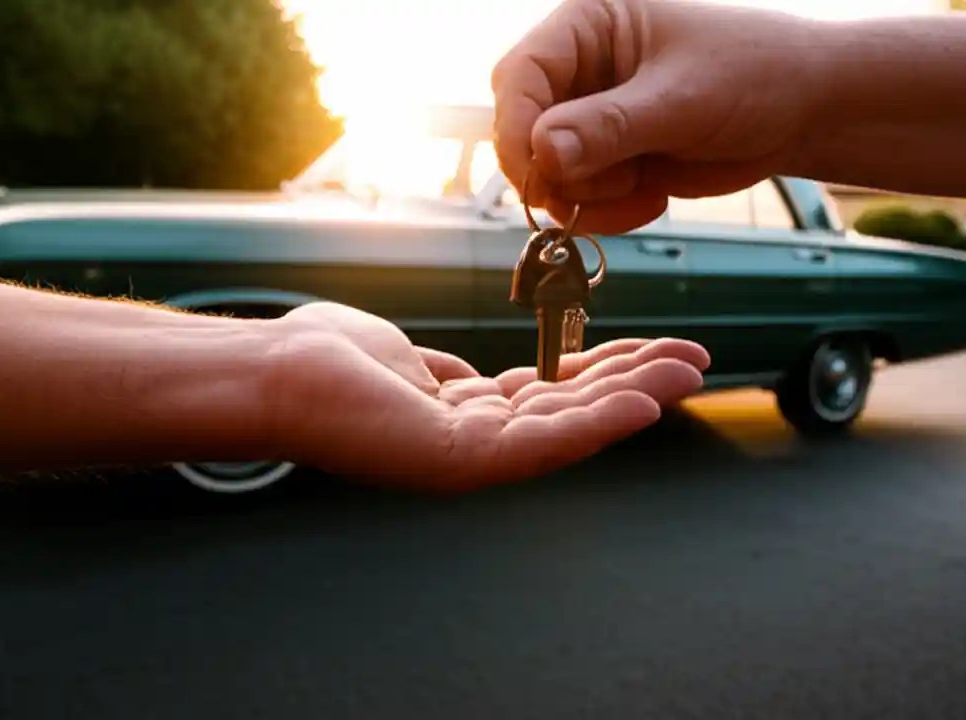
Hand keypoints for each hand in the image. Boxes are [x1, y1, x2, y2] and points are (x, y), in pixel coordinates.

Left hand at [265, 303, 709, 490]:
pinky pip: (542, 442)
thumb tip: (470, 376)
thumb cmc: (323, 358)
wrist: (269, 371)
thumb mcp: (405, 359)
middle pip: (572, 411)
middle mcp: (475, 443)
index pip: (553, 396)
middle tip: (697, 361)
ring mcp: (469, 457)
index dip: (607, 373)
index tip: (654, 350)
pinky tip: (641, 403)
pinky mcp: (459, 462)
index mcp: (465, 417)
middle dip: (636, 383)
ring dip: (634, 398)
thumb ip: (448, 373)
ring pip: (569, 427)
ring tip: (689, 373)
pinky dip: (596, 423)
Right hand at [491, 0, 823, 234]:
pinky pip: (580, 199)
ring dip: (589, 198)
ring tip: (643, 190)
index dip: (516, 126)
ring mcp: (592, 118)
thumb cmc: (753, 74)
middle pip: (521, 128)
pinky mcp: (609, 160)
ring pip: (548, 175)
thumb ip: (609, 126)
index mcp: (588, 24)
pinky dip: (607, 213)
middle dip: (556, 171)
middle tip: (608, 185)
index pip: (521, 74)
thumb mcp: (682, 98)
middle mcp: (580, 69)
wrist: (803, 111)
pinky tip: (652, 200)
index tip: (536, 173)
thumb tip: (542, 153)